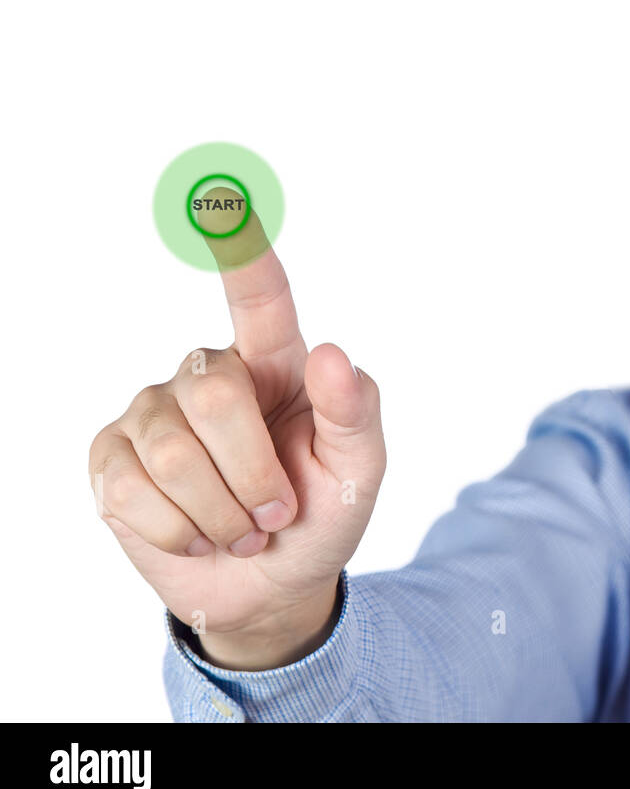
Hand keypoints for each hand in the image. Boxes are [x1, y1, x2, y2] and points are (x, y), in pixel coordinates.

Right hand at [89, 194, 385, 668]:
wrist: (269, 586)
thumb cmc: (322, 513)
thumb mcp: (359, 470)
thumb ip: (356, 412)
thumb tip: (332, 351)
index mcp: (277, 364)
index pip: (261, 300)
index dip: (244, 255)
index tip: (225, 201)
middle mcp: (211, 375)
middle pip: (216, 398)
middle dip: (254, 474)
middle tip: (277, 510)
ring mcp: (154, 413)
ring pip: (174, 454)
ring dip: (222, 512)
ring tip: (242, 526)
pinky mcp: (112, 459)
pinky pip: (134, 491)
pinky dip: (181, 531)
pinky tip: (199, 535)